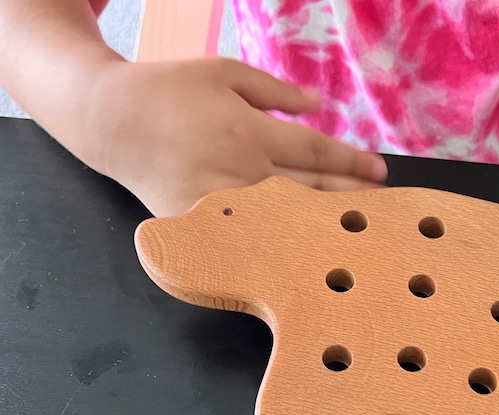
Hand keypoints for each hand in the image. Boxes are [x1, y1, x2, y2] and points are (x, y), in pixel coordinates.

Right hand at [87, 58, 386, 215]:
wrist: (110, 121)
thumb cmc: (170, 90)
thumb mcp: (223, 73)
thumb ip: (274, 91)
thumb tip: (317, 106)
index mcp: (252, 133)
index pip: (316, 154)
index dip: (352, 163)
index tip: (380, 173)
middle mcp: (242, 174)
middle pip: (309, 192)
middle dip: (349, 200)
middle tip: (381, 209)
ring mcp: (222, 205)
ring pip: (284, 220)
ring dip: (322, 226)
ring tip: (353, 230)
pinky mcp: (200, 227)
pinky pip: (247, 237)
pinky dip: (277, 243)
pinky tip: (303, 250)